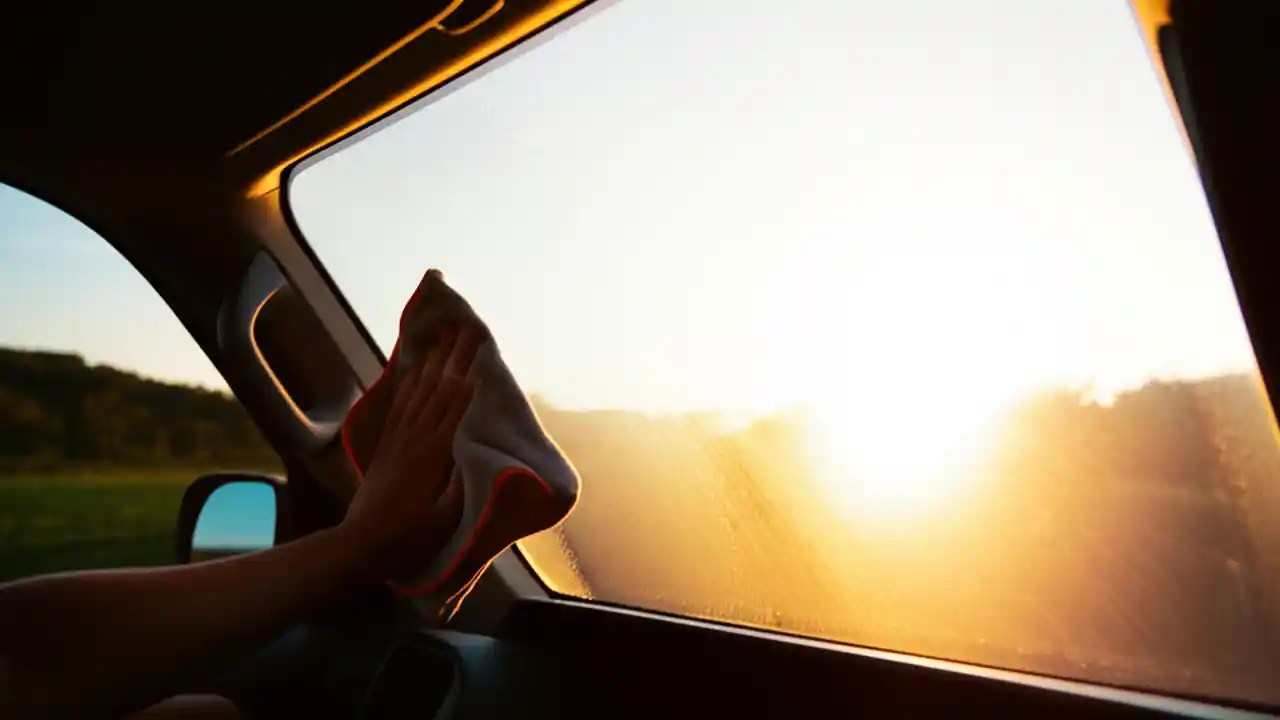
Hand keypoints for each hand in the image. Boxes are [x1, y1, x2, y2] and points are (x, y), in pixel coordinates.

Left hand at [342, 325, 480, 578]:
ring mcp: (399, 439)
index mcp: (434, 454)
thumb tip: (483, 453)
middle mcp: (415, 438)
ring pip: (419, 389)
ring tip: (443, 332)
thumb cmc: (411, 538)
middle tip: (465, 322)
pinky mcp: (388, 445)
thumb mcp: (445, 519)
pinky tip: (416, 367)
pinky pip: (401, 404)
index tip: (480, 344)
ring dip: (433, 359)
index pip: (456, 404)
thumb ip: (463, 486)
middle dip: (454, 353)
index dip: (469, 371)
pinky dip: (410, 381)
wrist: (361, 545)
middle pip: (439, 386)